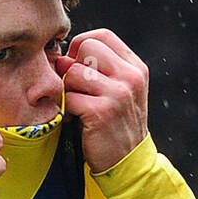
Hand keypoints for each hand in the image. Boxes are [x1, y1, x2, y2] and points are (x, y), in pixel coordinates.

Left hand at [54, 28, 148, 174]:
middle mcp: (130, 76)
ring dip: (67, 89)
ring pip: (74, 72)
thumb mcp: (120, 92)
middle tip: (73, 88)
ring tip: (74, 106)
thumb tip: (62, 56)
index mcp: (135, 67)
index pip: (102, 36)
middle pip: (87, 47)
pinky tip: (74, 120)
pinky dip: (66, 109)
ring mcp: (117, 94)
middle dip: (73, 66)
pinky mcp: (102, 112)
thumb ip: (101, 70)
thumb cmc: (116, 126)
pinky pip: (69, 97)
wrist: (128, 162)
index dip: (81, 45)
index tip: (76, 65)